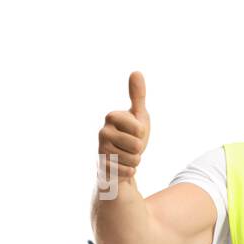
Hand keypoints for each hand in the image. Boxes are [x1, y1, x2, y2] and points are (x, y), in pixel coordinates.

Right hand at [98, 71, 150, 189]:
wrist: (122, 161)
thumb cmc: (131, 136)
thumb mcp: (139, 116)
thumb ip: (137, 95)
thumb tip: (136, 72)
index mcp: (111, 117)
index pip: (139, 128)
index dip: (142, 132)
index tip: (135, 132)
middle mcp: (103, 132)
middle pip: (137, 145)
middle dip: (140, 149)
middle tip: (131, 146)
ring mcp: (101, 150)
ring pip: (134, 159)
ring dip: (135, 160)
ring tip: (127, 156)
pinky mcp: (102, 168)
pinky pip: (128, 171)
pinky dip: (130, 171)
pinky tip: (122, 167)